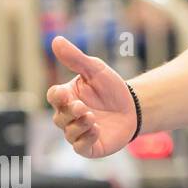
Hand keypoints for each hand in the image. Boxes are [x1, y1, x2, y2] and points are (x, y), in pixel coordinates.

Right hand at [46, 36, 136, 158]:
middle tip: (82, 107)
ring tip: (92, 118)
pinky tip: (96, 130)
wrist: (134, 107)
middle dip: (69, 113)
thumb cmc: (111, 88)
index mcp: (67, 97)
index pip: (53, 97)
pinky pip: (80, 147)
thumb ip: (76, 58)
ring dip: (79, 125)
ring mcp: (78, 132)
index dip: (56, 96)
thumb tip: (56, 40)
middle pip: (59, 117)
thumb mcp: (96, 70)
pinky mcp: (90, 146)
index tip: (62, 93)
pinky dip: (86, 140)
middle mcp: (68, 116)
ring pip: (69, 133)